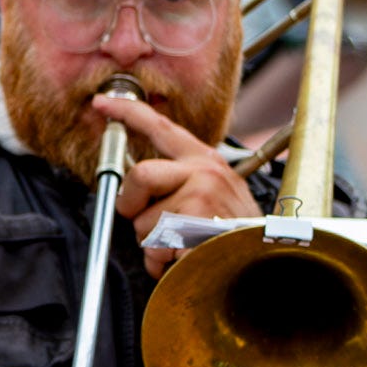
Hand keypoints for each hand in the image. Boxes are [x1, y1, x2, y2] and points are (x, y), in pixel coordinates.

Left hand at [101, 90, 259, 273]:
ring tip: (183, 246)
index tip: (101, 103)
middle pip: (139, 175)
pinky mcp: (196, 225)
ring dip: (153, 243)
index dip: (127, 113)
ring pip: (142, 222)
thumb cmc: (232, 235)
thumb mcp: (214, 197)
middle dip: (132, 204)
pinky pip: (154, 249)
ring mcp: (202, 197)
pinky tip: (185, 260)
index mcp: (205, 162)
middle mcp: (205, 173)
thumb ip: (178, 184)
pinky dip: (160, 264)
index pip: (161, 128)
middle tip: (151, 224)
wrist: (265, 262)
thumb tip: (134, 191)